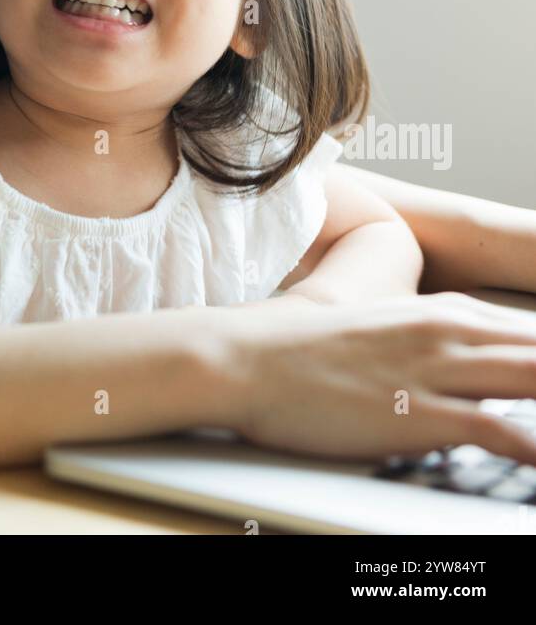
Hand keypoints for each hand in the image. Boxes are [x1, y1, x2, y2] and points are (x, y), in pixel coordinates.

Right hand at [190, 291, 535, 465]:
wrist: (250, 358)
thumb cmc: (302, 347)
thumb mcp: (376, 328)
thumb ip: (424, 340)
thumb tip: (452, 359)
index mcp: (441, 312)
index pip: (527, 331)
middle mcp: (447, 333)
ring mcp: (436, 371)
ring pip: (532, 376)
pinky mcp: (420, 412)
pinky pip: (498, 431)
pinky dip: (531, 445)